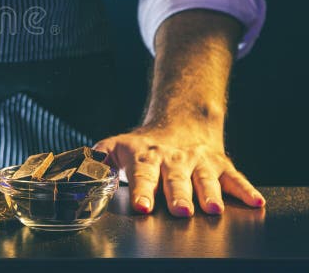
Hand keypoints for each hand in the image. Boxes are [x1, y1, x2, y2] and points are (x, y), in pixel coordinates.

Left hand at [94, 125, 265, 216]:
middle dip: (179, 196)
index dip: (142, 191)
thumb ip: (98, 159)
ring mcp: (198, 162)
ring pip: (205, 179)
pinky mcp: (221, 165)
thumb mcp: (116, 146)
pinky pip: (235, 178)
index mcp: (146, 158)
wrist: (179, 122)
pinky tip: (256, 202)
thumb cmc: (143, 146)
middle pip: (176, 180)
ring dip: (210, 193)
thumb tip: (77, 169)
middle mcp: (173, 160)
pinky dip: (246, 190)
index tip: (142, 206)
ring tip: (214, 209)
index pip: (143, 176)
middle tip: (181, 210)